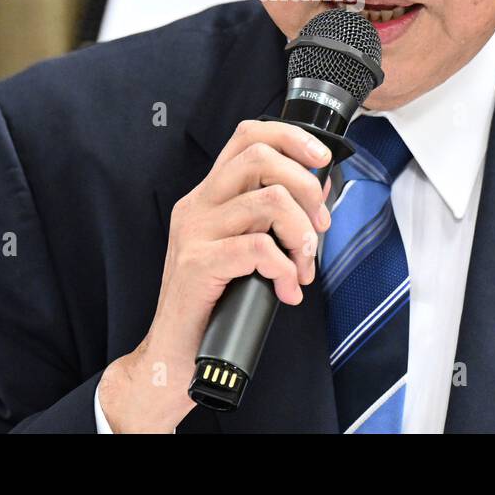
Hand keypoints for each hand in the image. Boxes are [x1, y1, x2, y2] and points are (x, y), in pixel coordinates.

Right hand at [99, 119, 332, 431]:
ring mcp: (194, 232)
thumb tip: (318, 192)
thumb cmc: (214, 305)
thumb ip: (272, 219)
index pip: (247, 137)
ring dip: (302, 235)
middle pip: (259, 157)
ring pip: (268, 201)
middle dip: (306, 187)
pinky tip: (287, 290)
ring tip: (304, 267)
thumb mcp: (244, 250)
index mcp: (209, 196)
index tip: (322, 159)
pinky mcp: (198, 264)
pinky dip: (286, 269)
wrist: (172, 357)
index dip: (291, 138)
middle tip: (320, 227)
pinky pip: (259, 249)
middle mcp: (197, 205)